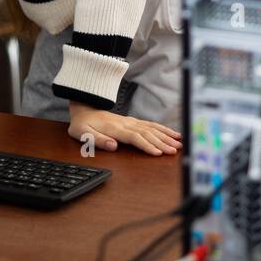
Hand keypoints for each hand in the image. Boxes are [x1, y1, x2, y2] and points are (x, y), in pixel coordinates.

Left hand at [67, 101, 182, 155]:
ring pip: (152, 128)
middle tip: (175, 151)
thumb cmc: (82, 124)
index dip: (147, 145)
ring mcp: (131, 121)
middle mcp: (126, 123)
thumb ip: (98, 140)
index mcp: (115, 128)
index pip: (134, 137)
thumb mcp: (82, 133)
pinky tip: (172, 133)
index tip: (158, 153)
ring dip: (166, 136)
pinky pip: (151, 125)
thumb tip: (113, 146)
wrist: (84, 108)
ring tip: (178, 143)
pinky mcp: (133, 121)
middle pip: (147, 133)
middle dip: (162, 142)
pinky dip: (163, 129)